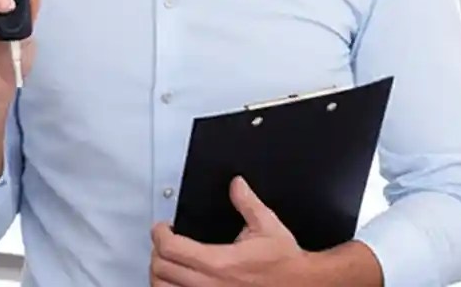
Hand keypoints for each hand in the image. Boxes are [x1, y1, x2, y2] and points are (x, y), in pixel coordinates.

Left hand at [151, 177, 309, 286]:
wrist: (303, 285)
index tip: (162, 228)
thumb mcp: (267, 225)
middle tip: (164, 243)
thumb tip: (236, 184)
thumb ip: (247, 203)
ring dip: (160, 276)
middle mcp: (210, 285)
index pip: (170, 248)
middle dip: (157, 252)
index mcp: (219, 262)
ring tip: (167, 264)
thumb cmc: (285, 264)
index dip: (159, 233)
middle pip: (160, 269)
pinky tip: (178, 283)